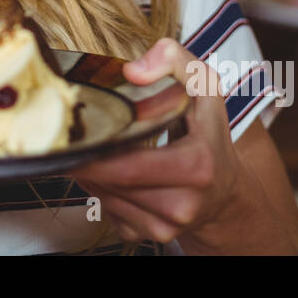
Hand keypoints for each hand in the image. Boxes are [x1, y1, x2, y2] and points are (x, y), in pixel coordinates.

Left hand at [69, 37, 250, 247]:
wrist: (226, 190)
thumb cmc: (208, 132)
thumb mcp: (205, 86)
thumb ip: (174, 60)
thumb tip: (132, 70)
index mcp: (197, 166)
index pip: (128, 166)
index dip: (95, 151)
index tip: (74, 133)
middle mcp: (182, 204)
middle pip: (111, 182)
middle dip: (86, 158)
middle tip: (71, 135)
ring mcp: (166, 226)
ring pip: (105, 197)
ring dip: (91, 173)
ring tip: (94, 148)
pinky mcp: (151, 237)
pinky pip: (109, 212)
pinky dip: (102, 190)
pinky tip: (110, 172)